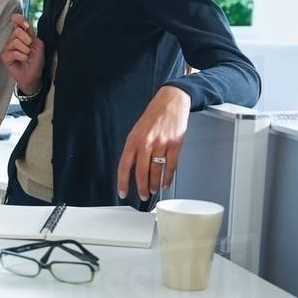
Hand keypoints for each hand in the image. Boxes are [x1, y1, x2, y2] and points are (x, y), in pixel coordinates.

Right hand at [1, 13, 45, 95]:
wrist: (34, 75)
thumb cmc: (36, 60)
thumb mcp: (38, 44)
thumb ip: (31, 33)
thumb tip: (24, 26)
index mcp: (22, 34)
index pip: (16, 21)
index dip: (19, 19)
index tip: (26, 25)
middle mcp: (13, 39)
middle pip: (17, 31)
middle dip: (27, 39)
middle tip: (30, 47)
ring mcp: (8, 48)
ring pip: (15, 42)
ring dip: (25, 50)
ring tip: (27, 55)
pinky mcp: (5, 57)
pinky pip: (13, 52)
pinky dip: (22, 56)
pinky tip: (24, 60)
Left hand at [116, 85, 191, 200]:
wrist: (171, 102)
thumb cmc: (154, 116)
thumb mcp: (137, 130)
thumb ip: (134, 148)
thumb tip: (132, 168)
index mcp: (133, 140)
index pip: (125, 166)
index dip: (122, 182)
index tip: (122, 192)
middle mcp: (146, 143)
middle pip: (142, 172)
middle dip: (141, 187)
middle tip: (142, 195)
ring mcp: (161, 144)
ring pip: (156, 171)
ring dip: (154, 184)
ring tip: (152, 190)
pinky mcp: (175, 144)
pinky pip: (171, 166)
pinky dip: (168, 177)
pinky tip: (165, 183)